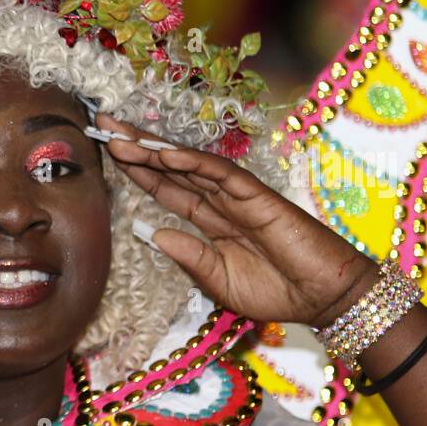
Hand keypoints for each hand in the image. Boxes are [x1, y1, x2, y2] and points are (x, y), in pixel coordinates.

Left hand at [96, 114, 376, 327]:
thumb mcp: (218, 281)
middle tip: (102, 126)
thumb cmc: (276, 292)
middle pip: (172, 168)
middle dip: (137, 148)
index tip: (107, 154)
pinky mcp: (259, 197)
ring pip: (190, 164)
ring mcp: (239, 197)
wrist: (323, 299)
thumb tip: (155, 234)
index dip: (138, 171)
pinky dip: (192, 162)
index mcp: (211, 222)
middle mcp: (221, 202)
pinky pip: (221, 174)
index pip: (167, 189)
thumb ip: (190, 257)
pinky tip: (164, 153)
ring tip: (121, 136)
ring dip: (155, 149)